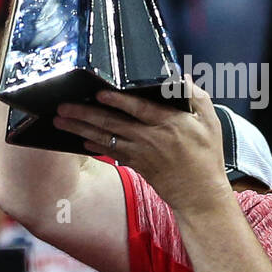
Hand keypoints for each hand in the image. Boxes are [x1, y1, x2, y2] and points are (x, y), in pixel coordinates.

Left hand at [53, 80, 228, 215]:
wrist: (200, 195)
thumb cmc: (207, 156)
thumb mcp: (210, 120)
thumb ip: (196, 95)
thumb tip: (179, 76)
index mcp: (169, 123)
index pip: (139, 108)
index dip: (118, 101)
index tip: (99, 93)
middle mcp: (150, 137)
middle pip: (112, 122)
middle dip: (84, 114)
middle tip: (62, 106)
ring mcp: (140, 153)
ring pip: (105, 137)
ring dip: (80, 129)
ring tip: (61, 121)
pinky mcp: (136, 165)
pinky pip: (110, 153)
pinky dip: (94, 146)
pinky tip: (80, 140)